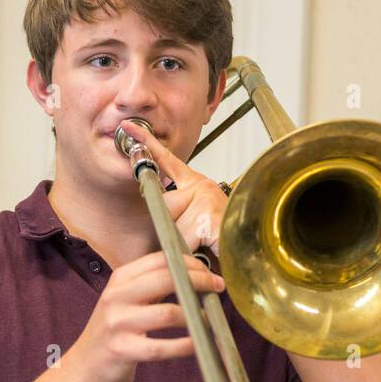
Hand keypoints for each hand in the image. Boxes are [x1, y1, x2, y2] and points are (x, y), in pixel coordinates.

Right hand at [70, 249, 224, 381]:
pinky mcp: (122, 350)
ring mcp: (118, 324)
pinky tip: (200, 344)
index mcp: (119, 280)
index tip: (210, 274)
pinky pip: (162, 347)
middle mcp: (116, 297)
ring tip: (211, 320)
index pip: (160, 260)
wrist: (84, 369)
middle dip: (199, 282)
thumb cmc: (114, 334)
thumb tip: (195, 276)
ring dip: (196, 317)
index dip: (190, 263)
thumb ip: (152, 287)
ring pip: (169, 314)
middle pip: (166, 279)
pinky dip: (185, 346)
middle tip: (218, 289)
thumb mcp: (125, 302)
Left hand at [118, 118, 227, 257]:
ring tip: (207, 247)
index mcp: (197, 185)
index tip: (129, 127)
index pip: (168, 161)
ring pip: (172, 227)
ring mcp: (208, 199)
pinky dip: (194, 252)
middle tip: (197, 239)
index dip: (147, 143)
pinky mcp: (209, 216)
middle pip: (164, 205)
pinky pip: (184, 240)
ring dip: (186, 245)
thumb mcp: (195, 227)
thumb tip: (161, 225)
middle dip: (174, 229)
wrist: (251, 254)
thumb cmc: (224, 242)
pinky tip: (211, 249)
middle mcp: (203, 187)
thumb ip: (174, 220)